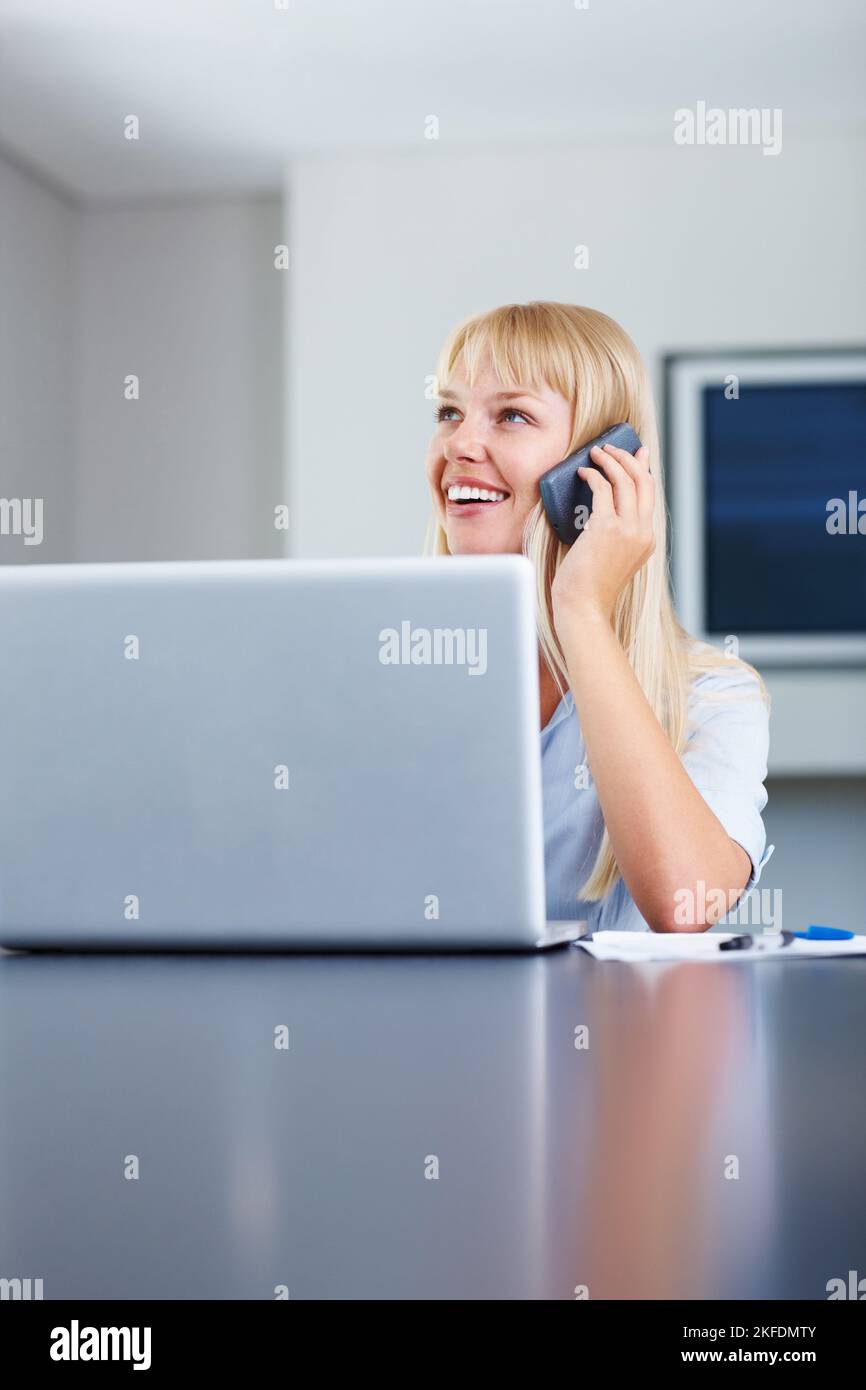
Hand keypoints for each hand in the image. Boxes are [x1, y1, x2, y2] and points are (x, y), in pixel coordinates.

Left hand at [550, 442, 654, 627]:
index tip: (638, 454)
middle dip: (629, 458)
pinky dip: (593, 475)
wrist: (584, 609)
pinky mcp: (607, 528)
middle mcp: (643, 533)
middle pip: (644, 481)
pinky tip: (582, 472)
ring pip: (627, 479)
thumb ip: (614, 536)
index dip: (644, 470)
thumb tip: (602, 511)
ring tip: (596, 452)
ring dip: (611, 460)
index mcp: (647, 541)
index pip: (650, 496)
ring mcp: (628, 530)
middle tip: (612, 447)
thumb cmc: (588, 588)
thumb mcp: (611, 559)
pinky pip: (604, 489)